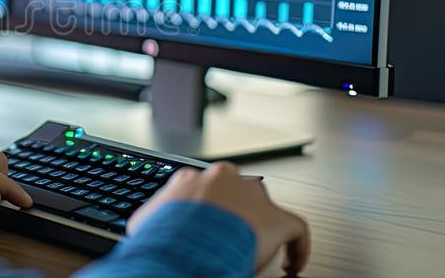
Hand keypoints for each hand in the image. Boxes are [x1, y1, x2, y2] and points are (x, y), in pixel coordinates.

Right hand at [128, 162, 310, 276]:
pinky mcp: (275, 217)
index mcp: (192, 178)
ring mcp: (251, 196)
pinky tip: (292, 265)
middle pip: (237, 192)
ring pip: (265, 208)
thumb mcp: (147, 221)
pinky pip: (296, 229)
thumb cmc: (165, 234)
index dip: (210, 210)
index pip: (206, 188)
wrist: (183, 241)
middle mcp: (224, 180)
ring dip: (262, 229)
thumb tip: (147, 228)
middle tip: (231, 241)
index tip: (210, 228)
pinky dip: (297, 247)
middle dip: (236, 216)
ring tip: (258, 254)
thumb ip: (154, 217)